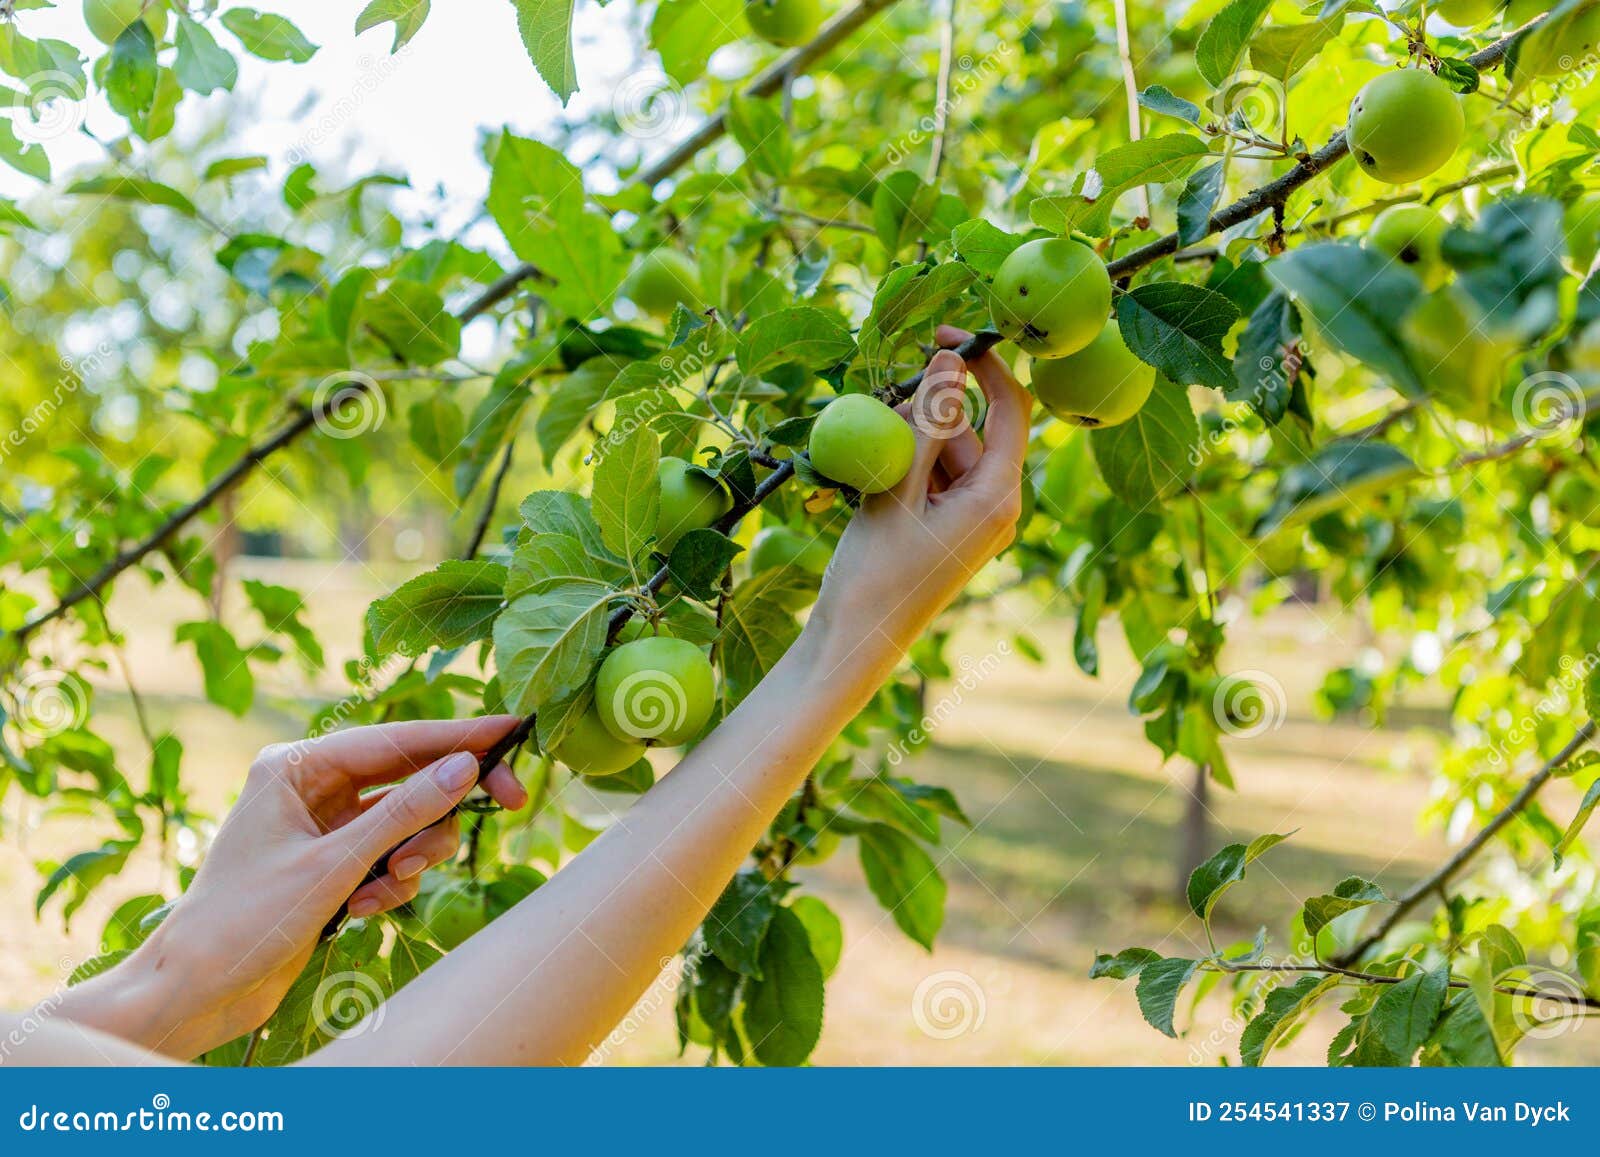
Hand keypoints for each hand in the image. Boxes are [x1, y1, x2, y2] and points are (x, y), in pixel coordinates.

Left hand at [57, 715, 524, 1058]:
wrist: (195, 992)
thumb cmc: (245, 919)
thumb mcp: (334, 865)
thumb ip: (405, 813)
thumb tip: (466, 766)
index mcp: (297, 766)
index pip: (396, 738)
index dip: (459, 734)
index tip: (513, 728)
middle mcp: (311, 787)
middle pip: (408, 776)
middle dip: (443, 804)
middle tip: (510, 802)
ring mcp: (323, 826)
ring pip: (406, 820)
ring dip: (412, 854)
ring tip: (390, 885)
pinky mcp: (332, 863)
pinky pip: (390, 855)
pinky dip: (390, 881)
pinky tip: (364, 909)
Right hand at [813, 326, 1028, 652]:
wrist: (854, 643)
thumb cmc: (876, 571)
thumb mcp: (897, 485)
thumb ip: (925, 421)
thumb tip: (950, 360)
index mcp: (999, 497)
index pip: (1011, 407)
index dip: (982, 364)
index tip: (941, 335)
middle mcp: (995, 508)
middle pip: (972, 430)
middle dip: (928, 409)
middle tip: (879, 406)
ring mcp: (970, 522)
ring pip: (947, 454)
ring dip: (908, 439)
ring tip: (870, 454)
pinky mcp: (945, 532)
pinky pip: (933, 480)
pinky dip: (904, 466)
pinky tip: (870, 476)